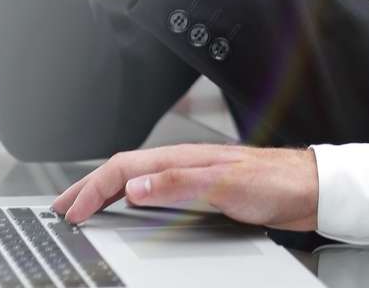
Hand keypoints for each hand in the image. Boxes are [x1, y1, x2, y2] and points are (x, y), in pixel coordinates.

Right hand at [52, 144, 318, 231]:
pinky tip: (128, 210)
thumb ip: (177, 184)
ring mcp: (189, 176)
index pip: (123, 169)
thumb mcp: (222, 186)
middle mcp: (181, 164)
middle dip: (88, 189)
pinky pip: (152, 193)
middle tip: (61, 209)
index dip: (91, 189)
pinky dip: (129, 200)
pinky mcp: (199, 191)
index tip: (70, 211)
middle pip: (123, 172)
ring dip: (105, 194)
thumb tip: (134, 186)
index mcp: (180, 158)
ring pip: (135, 181)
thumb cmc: (273, 182)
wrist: (306, 188)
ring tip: (83, 208)